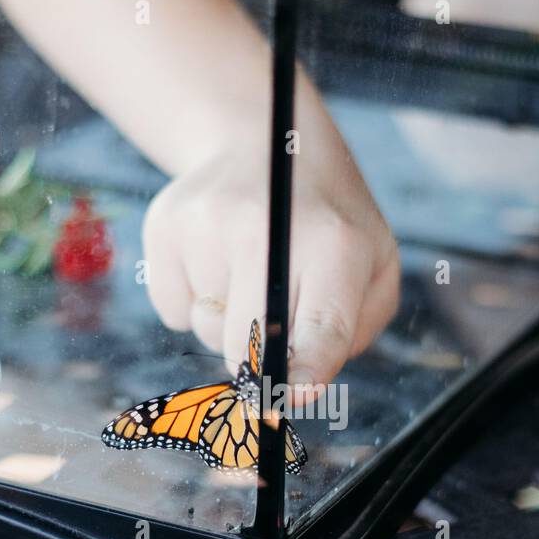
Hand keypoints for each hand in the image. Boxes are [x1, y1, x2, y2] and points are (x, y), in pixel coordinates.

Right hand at [141, 127, 399, 398]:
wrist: (266, 142)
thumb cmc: (329, 224)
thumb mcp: (373, 264)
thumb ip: (356, 329)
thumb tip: (303, 381)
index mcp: (335, 243)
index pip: (320, 323)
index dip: (305, 368)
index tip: (291, 396)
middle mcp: (265, 227)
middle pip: (248, 343)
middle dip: (260, 359)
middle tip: (274, 323)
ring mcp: (207, 222)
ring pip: (206, 329)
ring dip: (226, 321)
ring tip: (248, 269)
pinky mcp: (166, 225)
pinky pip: (172, 311)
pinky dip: (191, 302)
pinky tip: (216, 260)